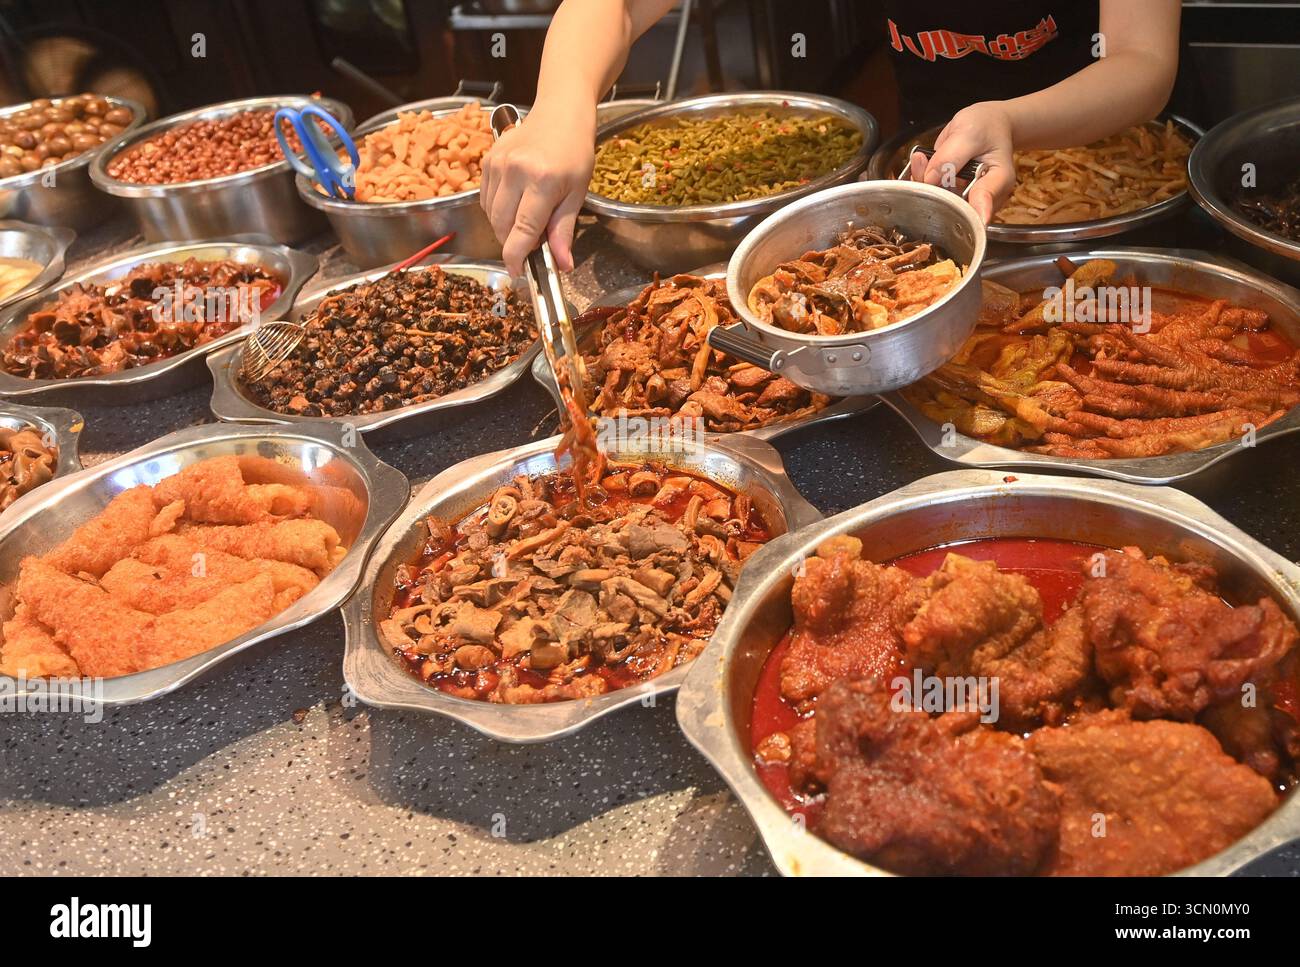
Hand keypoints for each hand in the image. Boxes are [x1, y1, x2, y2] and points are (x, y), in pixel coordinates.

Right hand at [480, 104, 595, 274]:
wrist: (560, 113)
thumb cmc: (574, 153)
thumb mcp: (577, 193)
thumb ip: (564, 231)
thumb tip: (562, 265)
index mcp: (542, 181)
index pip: (522, 230)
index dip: (516, 256)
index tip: (517, 272)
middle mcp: (515, 171)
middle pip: (502, 225)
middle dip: (513, 243)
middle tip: (533, 244)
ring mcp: (497, 164)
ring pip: (491, 215)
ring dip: (505, 227)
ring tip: (527, 219)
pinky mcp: (487, 161)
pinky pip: (485, 199)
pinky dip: (497, 210)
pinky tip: (515, 203)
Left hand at [910, 102, 1015, 223]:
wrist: (986, 126)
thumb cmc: (985, 127)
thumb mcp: (969, 132)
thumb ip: (950, 156)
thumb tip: (930, 179)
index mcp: (999, 180)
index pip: (985, 200)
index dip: (976, 211)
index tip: (975, 220)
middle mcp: (985, 197)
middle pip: (957, 208)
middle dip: (933, 191)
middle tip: (922, 160)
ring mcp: (968, 200)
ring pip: (940, 204)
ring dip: (924, 184)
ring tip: (923, 158)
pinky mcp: (953, 198)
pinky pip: (932, 197)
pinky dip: (922, 182)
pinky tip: (923, 163)